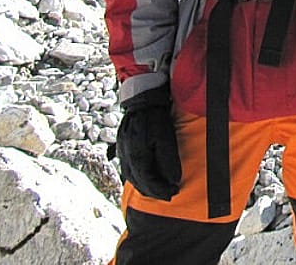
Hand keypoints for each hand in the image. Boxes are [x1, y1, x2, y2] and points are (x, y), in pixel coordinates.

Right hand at [116, 85, 181, 199]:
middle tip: (169, 195)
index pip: (148, 180)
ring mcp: (122, 151)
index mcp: (136, 154)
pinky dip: (138, 176)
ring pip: (131, 176)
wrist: (142, 99)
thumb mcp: (166, 136)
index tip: (173, 193)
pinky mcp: (122, 146)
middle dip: (154, 191)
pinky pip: (128, 167)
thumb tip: (174, 180)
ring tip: (159, 190)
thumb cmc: (156, 117)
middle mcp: (126, 156)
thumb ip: (168, 159)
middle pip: (138, 181)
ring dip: (145, 186)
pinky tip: (146, 178)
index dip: (160, 189)